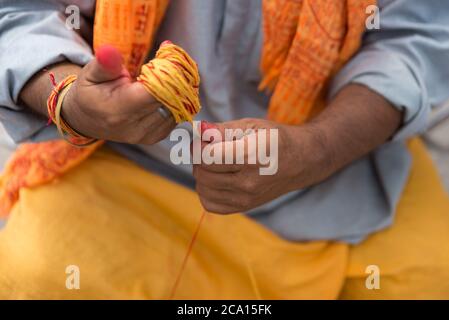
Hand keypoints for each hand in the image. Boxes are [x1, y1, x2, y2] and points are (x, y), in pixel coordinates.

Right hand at [62, 45, 175, 143]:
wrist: (88, 119)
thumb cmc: (91, 92)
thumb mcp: (90, 74)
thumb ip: (105, 64)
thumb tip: (110, 51)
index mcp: (118, 111)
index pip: (155, 91)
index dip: (166, 71)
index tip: (166, 52)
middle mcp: (135, 128)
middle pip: (169, 99)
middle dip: (175, 76)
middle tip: (173, 58)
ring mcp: (147, 135)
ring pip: (177, 107)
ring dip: (179, 88)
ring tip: (169, 72)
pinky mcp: (156, 137)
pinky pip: (176, 115)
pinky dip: (176, 100)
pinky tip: (167, 88)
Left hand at [193, 118, 320, 213]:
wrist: (300, 162)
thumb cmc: (275, 139)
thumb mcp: (251, 125)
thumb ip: (222, 129)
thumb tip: (198, 130)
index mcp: (251, 156)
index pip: (207, 156)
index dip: (199, 145)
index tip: (204, 139)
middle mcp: (248, 182)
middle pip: (202, 172)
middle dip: (199, 158)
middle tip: (210, 148)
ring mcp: (246, 198)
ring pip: (203, 188)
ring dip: (202, 174)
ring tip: (216, 163)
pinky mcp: (243, 207)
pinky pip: (209, 203)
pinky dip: (207, 190)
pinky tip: (217, 178)